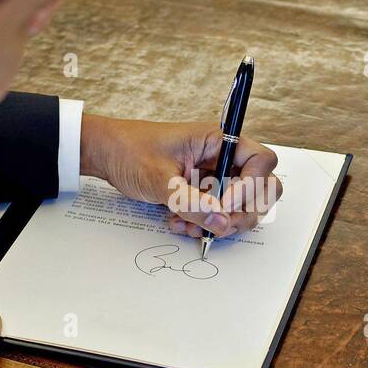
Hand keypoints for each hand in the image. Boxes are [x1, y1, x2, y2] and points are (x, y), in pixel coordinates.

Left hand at [80, 115, 282, 237]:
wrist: (106, 155)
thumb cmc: (129, 150)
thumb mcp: (159, 177)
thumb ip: (191, 202)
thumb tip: (220, 222)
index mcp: (218, 141)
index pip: (261, 161)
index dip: (252, 185)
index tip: (226, 202)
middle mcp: (222, 158)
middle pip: (261, 188)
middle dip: (243, 211)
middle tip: (218, 224)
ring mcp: (215, 177)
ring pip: (241, 207)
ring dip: (221, 223)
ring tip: (189, 225)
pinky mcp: (203, 193)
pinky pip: (218, 215)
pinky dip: (205, 226)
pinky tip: (179, 223)